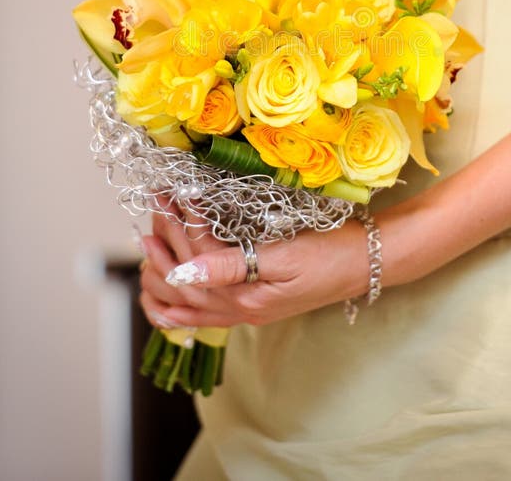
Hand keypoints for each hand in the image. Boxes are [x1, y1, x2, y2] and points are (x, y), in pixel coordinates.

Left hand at [139, 198, 369, 328]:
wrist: (363, 264)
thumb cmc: (331, 251)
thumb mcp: (286, 254)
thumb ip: (234, 265)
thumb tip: (186, 269)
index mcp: (246, 295)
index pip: (200, 257)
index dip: (182, 223)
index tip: (171, 192)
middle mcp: (240, 310)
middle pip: (187, 278)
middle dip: (166, 240)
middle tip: (154, 205)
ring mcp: (244, 313)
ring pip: (188, 301)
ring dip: (162, 271)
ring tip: (147, 240)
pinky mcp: (251, 308)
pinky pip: (203, 318)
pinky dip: (177, 311)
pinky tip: (160, 302)